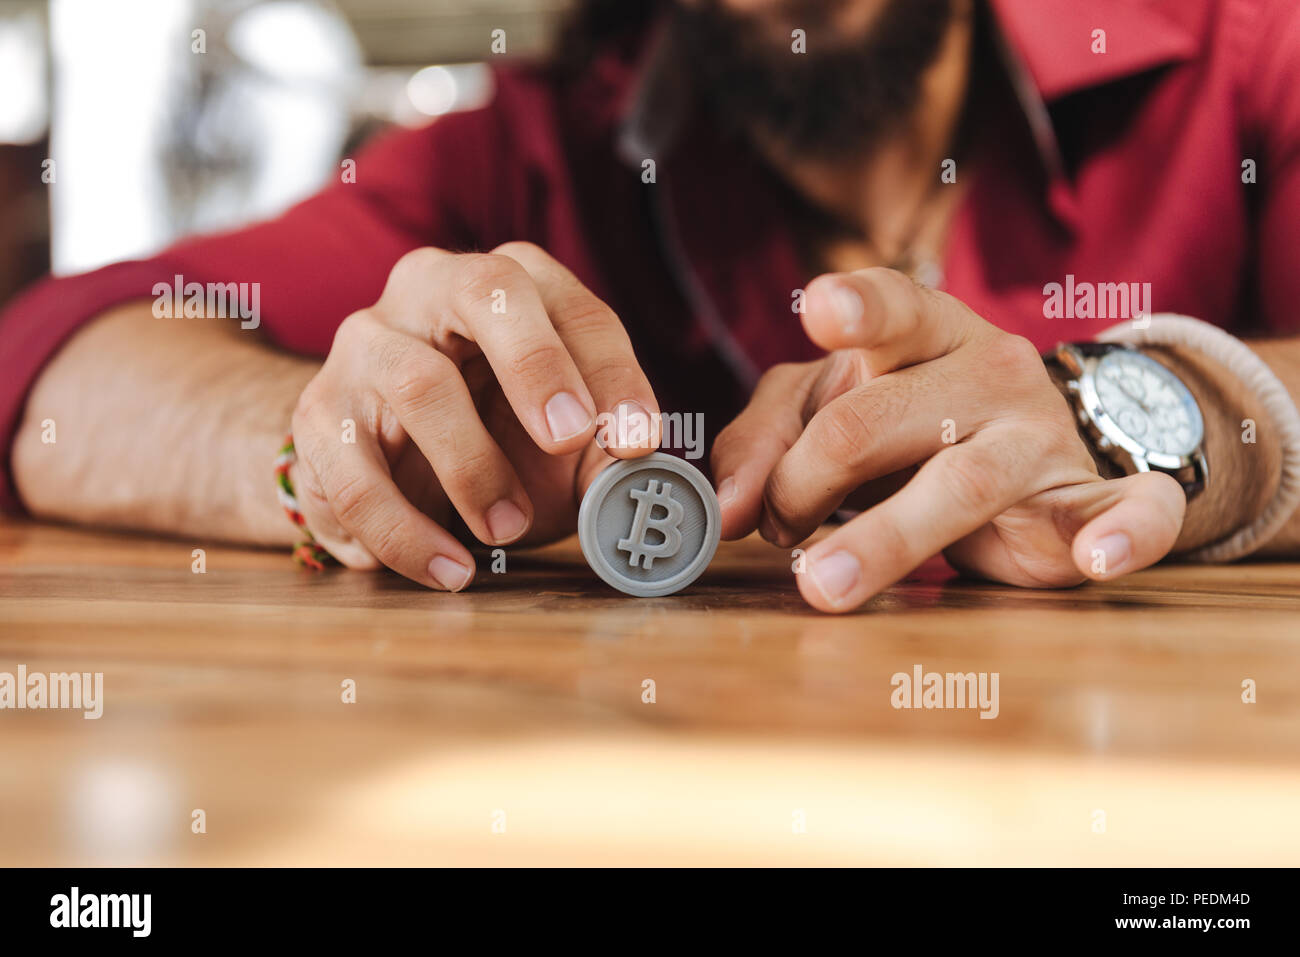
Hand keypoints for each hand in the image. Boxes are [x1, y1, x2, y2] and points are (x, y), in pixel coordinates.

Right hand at [290, 242, 659, 589]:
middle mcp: (431, 289)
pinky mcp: (319, 416)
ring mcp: (367, 345)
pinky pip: (354, 474)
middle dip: (537, 366)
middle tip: (571, 438)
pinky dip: (404, 533)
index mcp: (506, 284)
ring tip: (507, 531)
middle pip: (485, 292)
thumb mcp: (558, 443)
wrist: (381, 463)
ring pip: (418, 384)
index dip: (613, 371)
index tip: (639, 438)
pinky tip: (450, 569)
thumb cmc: (493, 436)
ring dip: (472, 467)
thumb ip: (601, 453)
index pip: (571, 307)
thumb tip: (644, 478)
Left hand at [712, 267, 1186, 612]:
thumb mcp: (821, 414)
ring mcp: (1041, 433)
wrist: (1028, 459)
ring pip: (960, 483)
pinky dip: (1122, 534)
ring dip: (883, 538)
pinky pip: (1131, 509)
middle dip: (805, 482)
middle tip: (778, 532)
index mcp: (921, 333)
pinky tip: (1098, 558)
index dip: (856, 308)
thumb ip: (764, 443)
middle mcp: (987, 371)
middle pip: (875, 419)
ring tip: (823, 583)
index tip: (820, 311)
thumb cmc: (903, 428)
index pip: (891, 305)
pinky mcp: (1091, 498)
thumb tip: (727, 511)